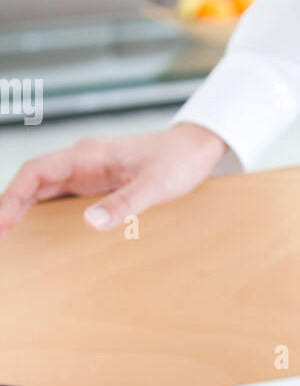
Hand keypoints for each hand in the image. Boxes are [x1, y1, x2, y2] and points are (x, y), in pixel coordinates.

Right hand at [0, 123, 228, 235]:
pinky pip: (59, 195)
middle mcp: (81, 160)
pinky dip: (41, 209)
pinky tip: (35, 229)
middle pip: (32, 179)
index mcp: (88, 154)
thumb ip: (125, 204)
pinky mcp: (95, 182)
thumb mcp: (156, 186)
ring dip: (21, 207)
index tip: (2, 223)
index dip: (14, 197)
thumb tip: (91, 223)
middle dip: (9, 205)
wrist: (196, 149)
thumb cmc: (178, 162)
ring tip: (7, 236)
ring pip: (42, 187)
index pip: (37, 172)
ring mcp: (86, 170)